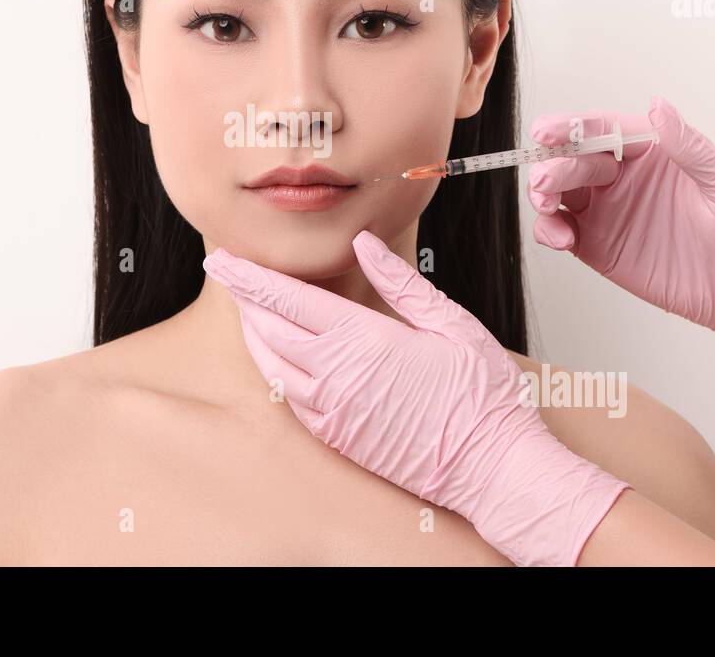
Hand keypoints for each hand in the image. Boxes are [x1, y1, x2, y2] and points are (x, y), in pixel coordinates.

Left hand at [202, 230, 629, 566]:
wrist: (491, 468)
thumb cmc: (480, 396)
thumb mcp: (449, 322)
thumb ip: (400, 282)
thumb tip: (366, 246)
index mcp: (362, 340)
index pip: (287, 300)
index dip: (250, 278)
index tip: (223, 260)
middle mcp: (336, 376)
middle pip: (268, 330)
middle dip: (243, 299)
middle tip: (226, 274)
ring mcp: (332, 412)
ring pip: (271, 367)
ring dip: (255, 335)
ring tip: (248, 310)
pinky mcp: (337, 438)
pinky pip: (290, 399)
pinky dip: (276, 371)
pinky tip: (279, 357)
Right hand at [528, 94, 714, 407]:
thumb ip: (688, 146)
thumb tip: (657, 105)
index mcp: (652, 152)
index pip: (603, 130)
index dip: (571, 127)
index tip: (549, 131)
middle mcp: (622, 177)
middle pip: (573, 159)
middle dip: (553, 165)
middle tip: (546, 180)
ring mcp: (607, 211)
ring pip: (558, 192)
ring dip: (542, 193)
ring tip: (546, 205)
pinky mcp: (596, 246)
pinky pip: (559, 229)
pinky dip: (547, 229)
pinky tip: (559, 237)